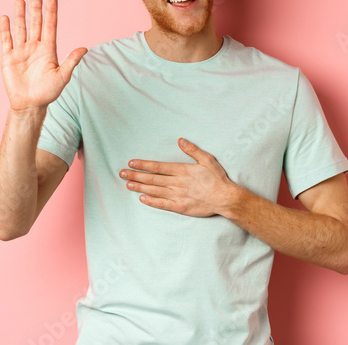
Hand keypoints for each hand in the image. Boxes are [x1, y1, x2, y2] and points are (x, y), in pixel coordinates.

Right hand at [0, 0, 86, 111]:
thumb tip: (85, 48)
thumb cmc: (48, 92)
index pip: (51, 26)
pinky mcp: (9, 57)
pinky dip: (5, 29)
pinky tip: (5, 17)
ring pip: (21, 28)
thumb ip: (71, 61)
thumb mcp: (63, 76)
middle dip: (36, 8)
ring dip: (20, 15)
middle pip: (36, 23)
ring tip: (20, 0)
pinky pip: (6, 40)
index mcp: (49, 50)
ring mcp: (21, 51)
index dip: (51, 12)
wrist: (30, 104)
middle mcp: (35, 47)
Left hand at [121, 138, 239, 216]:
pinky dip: (151, 201)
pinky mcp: (180, 207)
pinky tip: (142, 199)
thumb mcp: (208, 160)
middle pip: (152, 178)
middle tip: (122, 173)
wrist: (225, 198)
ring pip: (154, 191)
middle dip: (135, 175)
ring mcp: (178, 196)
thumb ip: (193, 150)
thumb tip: (181, 140)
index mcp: (183, 170)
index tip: (132, 163)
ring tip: (128, 184)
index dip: (143, 165)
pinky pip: (162, 204)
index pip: (158, 167)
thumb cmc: (218, 179)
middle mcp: (177, 183)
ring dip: (140, 187)